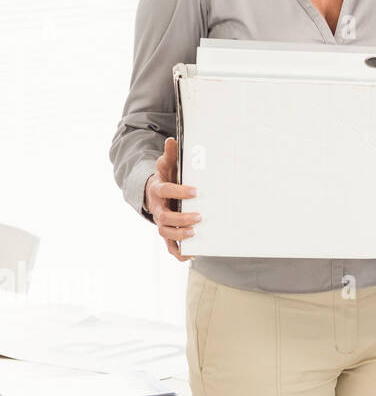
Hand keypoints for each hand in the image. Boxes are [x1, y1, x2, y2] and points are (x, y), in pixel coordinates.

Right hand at [144, 137, 199, 261]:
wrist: (155, 193)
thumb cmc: (167, 178)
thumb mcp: (168, 165)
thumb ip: (171, 155)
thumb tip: (172, 140)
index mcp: (158, 190)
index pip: (166, 190)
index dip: (179, 191)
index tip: (196, 191)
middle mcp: (158, 208)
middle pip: (164, 217)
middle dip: (181, 218)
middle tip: (199, 216)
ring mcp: (162, 222)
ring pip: (165, 233)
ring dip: (179, 235)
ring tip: (195, 234)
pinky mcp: (167, 233)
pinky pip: (169, 247)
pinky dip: (179, 253)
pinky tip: (192, 255)